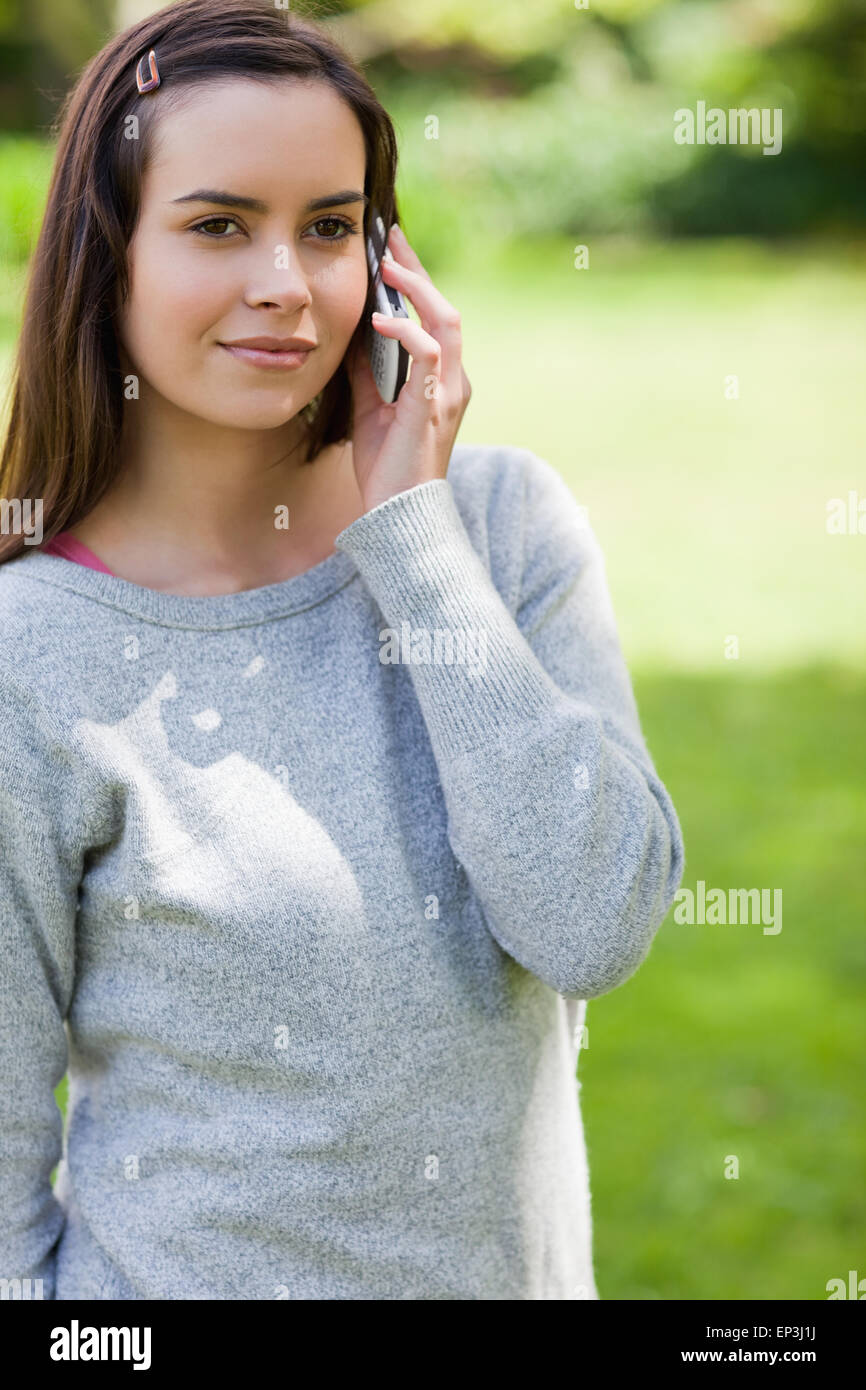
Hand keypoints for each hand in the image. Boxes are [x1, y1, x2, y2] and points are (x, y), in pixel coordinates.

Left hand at [345, 224, 471, 514]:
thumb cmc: (386, 470)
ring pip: (446, 323)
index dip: (415, 280)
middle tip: (389, 238)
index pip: (434, 318)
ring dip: (417, 289)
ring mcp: (448, 394)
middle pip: (444, 309)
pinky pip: (430, 355)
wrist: (398, 516)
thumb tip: (352, 333)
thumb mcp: (369, 409)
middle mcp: (453, 382)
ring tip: (388, 265)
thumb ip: (366, 371)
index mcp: (441, 381)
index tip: (390, 248)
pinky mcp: (434, 408)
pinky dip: (407, 331)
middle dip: (417, 271)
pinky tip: (380, 319)